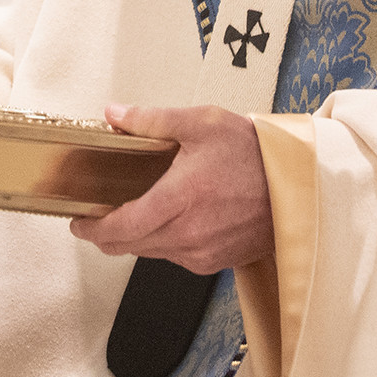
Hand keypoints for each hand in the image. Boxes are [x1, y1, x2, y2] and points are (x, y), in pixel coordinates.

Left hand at [67, 104, 270, 274]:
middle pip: (129, 246)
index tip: (78, 222)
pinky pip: (176, 257)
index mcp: (180, 199)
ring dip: (135, 238)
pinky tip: (168, 220)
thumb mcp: (201, 123)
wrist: (298, 185)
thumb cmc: (254, 153)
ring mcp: (203, 253)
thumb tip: (114, 114)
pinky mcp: (217, 262)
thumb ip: (151, 120)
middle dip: (106, 234)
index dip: (93, 229)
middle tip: (95, 217)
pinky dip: (163, 242)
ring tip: (132, 212)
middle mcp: (189, 233)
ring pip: (151, 253)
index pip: (121, 227)